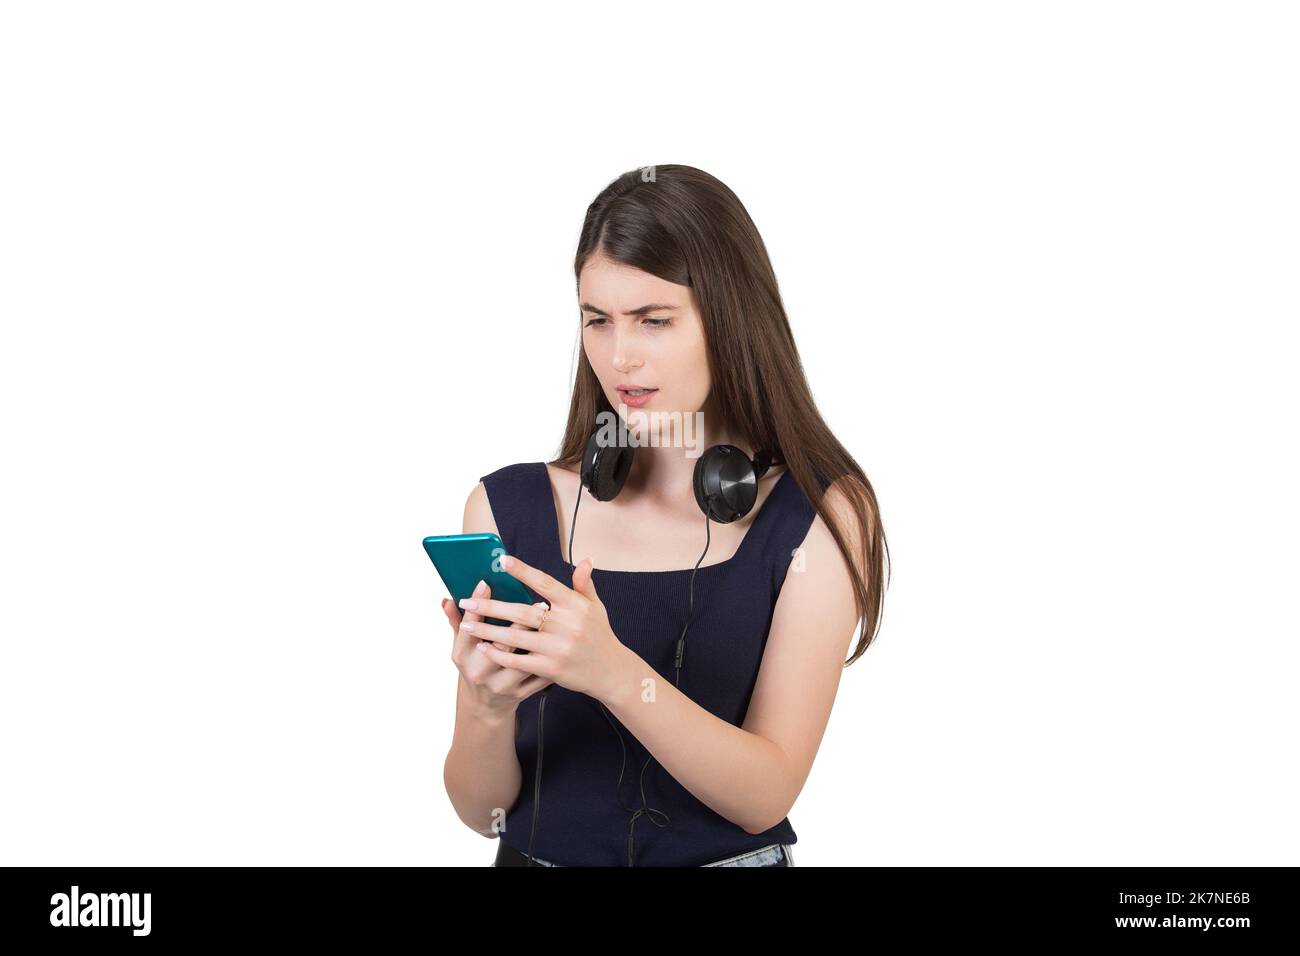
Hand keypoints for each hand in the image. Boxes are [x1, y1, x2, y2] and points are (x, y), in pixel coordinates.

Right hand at [442, 579, 552, 716]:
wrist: (486, 705)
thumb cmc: (476, 665)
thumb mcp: (462, 645)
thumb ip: (456, 621)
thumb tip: (446, 599)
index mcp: (463, 655)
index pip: (468, 627)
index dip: (477, 606)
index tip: (486, 583)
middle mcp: (480, 671)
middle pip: (499, 644)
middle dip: (518, 623)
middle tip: (538, 603)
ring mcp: (500, 685)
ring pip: (522, 661)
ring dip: (539, 642)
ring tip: (553, 624)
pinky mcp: (519, 694)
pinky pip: (538, 676)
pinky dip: (550, 660)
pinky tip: (561, 645)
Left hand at [457, 554, 630, 702]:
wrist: (610, 671)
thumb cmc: (598, 635)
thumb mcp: (595, 607)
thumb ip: (584, 584)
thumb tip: (584, 560)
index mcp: (575, 605)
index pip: (545, 583)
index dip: (523, 571)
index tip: (502, 561)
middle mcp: (567, 625)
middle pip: (522, 612)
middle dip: (491, 607)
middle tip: (468, 601)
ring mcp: (558, 648)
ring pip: (516, 637)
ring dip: (488, 631)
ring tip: (466, 625)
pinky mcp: (551, 669)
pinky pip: (519, 660)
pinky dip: (499, 654)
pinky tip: (483, 647)